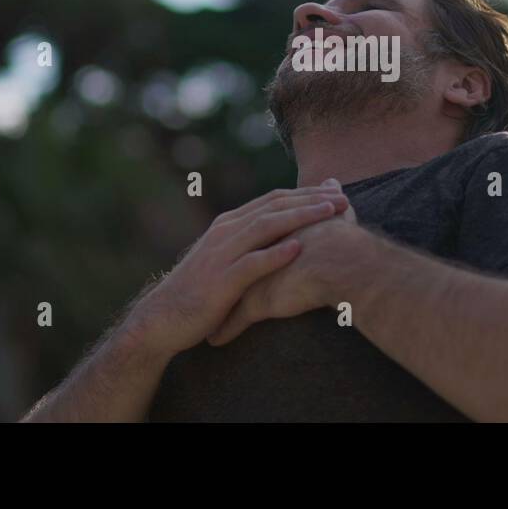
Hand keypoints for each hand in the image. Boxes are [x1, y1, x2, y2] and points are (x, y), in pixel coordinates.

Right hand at [127, 182, 350, 355]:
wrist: (164, 317)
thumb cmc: (202, 290)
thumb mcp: (227, 258)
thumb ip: (251, 242)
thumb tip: (286, 233)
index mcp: (229, 224)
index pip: (273, 199)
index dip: (306, 193)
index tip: (336, 190)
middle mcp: (226, 231)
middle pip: (274, 206)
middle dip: (311, 199)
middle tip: (343, 197)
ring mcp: (222, 254)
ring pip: (266, 227)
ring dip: (300, 217)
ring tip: (329, 213)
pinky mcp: (221, 281)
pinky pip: (252, 263)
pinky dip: (276, 254)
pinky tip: (299, 248)